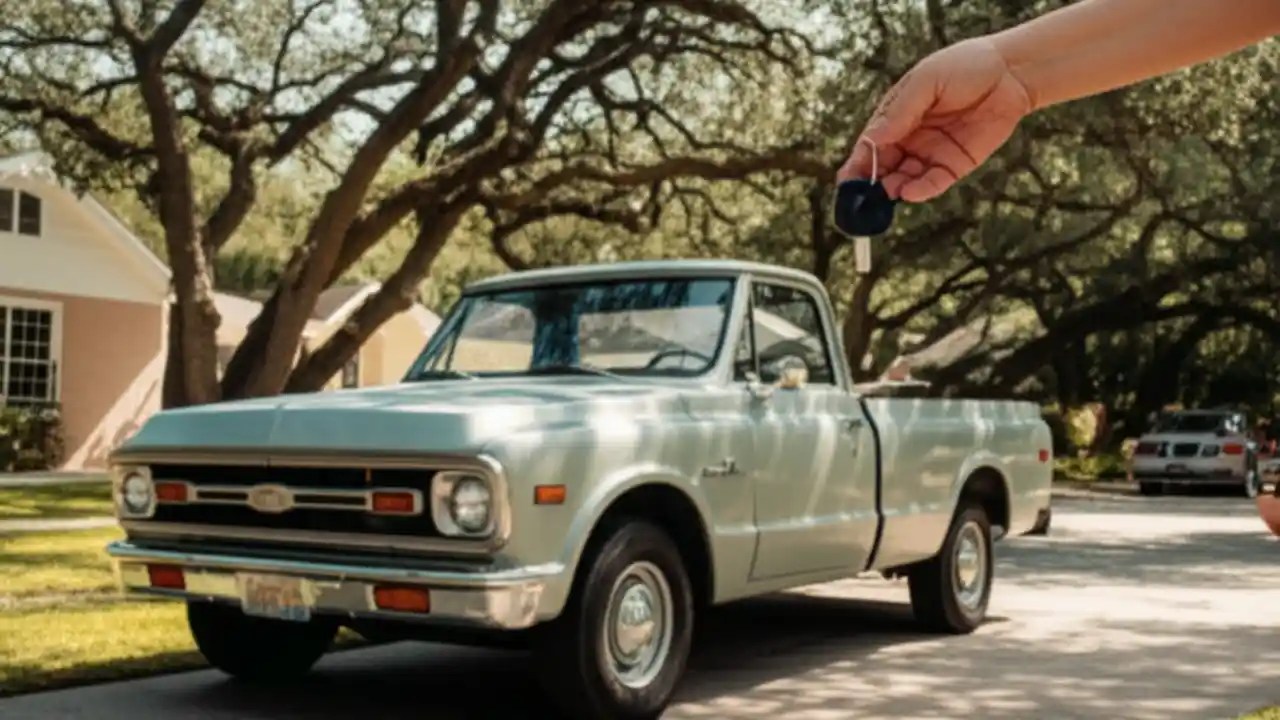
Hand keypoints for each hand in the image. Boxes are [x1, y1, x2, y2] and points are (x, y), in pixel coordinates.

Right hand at [837, 37, 1034, 202]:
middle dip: (870, 184)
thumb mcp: (925, 81)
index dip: (856, 164)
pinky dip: (921, 191)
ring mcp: (930, 153)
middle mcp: (909, 138)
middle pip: (882, 168)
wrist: (1011, 72)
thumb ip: (900, 111)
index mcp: (895, 116)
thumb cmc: (965, 66)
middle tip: (862, 197)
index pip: (869, 145)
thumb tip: (872, 139)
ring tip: (888, 192)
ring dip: (893, 189)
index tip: (846, 181)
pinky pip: (933, 183)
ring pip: (904, 180)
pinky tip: (911, 193)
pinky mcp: (954, 165)